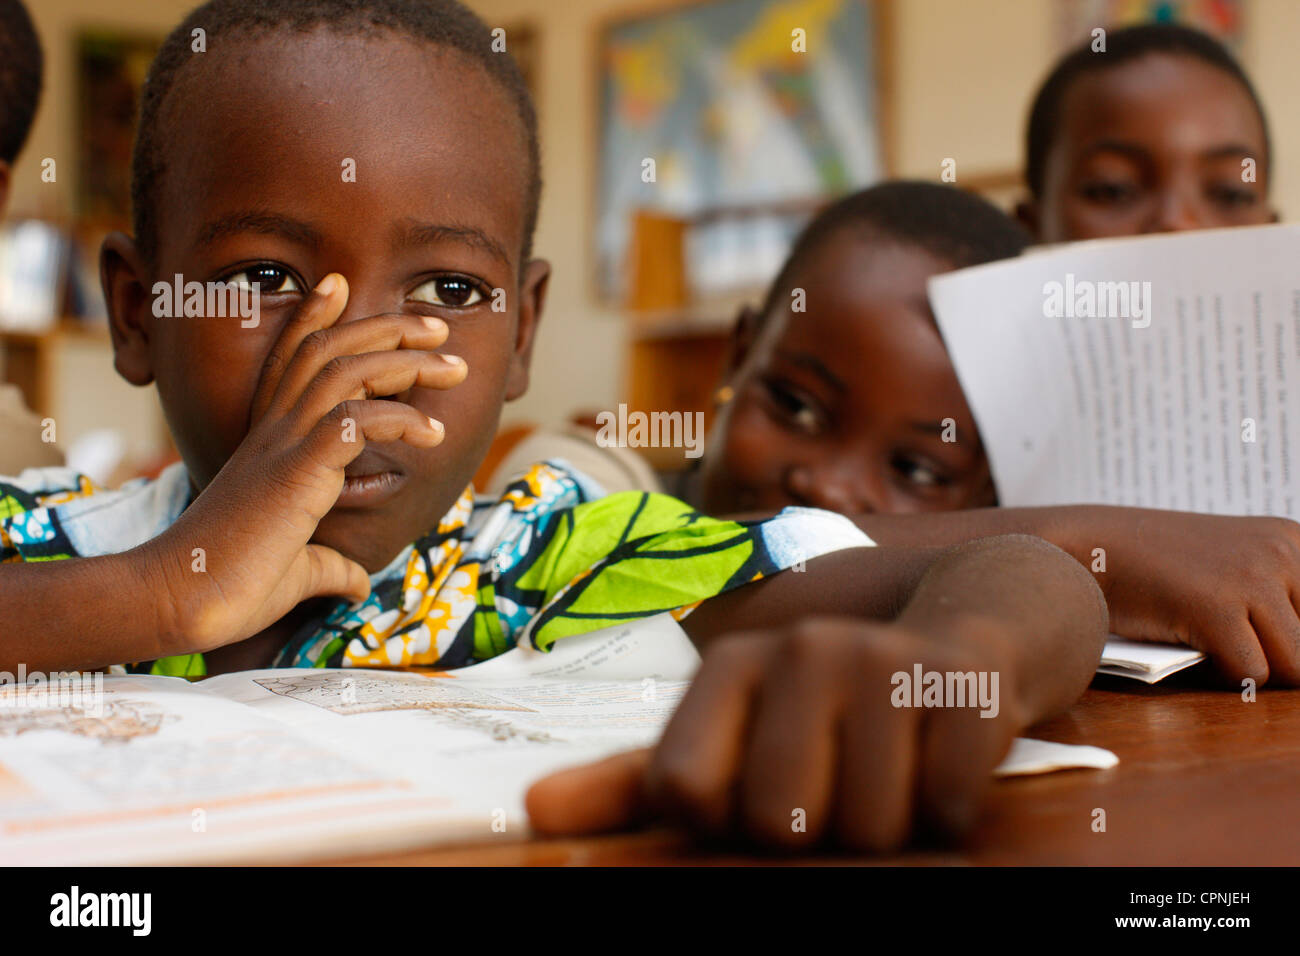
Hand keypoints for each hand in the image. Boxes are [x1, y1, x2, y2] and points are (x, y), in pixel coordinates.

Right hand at [144, 273, 466, 653]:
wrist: (183, 603)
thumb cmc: (230, 590)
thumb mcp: (295, 572)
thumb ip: (328, 568)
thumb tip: (354, 584)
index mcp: (267, 444)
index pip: (287, 362)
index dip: (313, 318)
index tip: (339, 284)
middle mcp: (272, 434)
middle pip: (327, 352)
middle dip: (385, 328)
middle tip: (436, 327)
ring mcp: (283, 448)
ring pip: (345, 372)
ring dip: (405, 361)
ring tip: (454, 366)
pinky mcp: (297, 473)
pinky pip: (354, 422)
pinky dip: (399, 417)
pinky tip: (434, 433)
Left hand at [527, 617, 1023, 852]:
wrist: (970, 629)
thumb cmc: (838, 707)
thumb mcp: (736, 737)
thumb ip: (636, 781)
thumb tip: (534, 812)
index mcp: (731, 667)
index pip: (684, 795)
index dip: (727, 820)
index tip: (762, 790)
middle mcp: (797, 651)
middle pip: (779, 823)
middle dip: (818, 830)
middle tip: (843, 783)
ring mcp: (880, 662)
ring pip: (867, 828)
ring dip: (888, 824)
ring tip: (896, 766)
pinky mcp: (961, 684)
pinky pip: (943, 807)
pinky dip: (948, 807)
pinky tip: (945, 758)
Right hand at [1065, 508, 1299, 684]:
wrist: (1087, 544)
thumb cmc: (1155, 565)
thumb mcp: (1232, 565)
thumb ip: (1278, 601)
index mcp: (1294, 540)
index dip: (1293, 642)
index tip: (1259, 639)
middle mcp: (1283, 554)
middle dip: (1277, 659)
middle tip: (1228, 647)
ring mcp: (1251, 579)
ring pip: (1295, 667)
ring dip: (1252, 670)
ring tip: (1213, 651)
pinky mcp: (1217, 608)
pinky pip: (1251, 674)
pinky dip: (1220, 678)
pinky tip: (1192, 652)